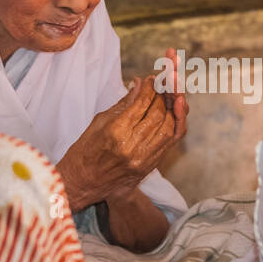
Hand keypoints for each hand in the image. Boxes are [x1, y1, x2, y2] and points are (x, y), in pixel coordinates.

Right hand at [58, 70, 186, 209]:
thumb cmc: (86, 150)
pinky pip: (171, 140)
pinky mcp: (151, 165)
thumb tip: (140, 84)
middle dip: (163, 93)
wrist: (83, 183)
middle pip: (158, 113)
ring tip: (170, 93)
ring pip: (169, 126)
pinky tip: (179, 108)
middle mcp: (133, 146)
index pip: (142, 103)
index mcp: (116, 132)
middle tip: (163, 82)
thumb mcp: (99, 121)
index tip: (151, 78)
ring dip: (172, 106)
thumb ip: (124, 103)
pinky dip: (177, 122)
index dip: (150, 87)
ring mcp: (144, 158)